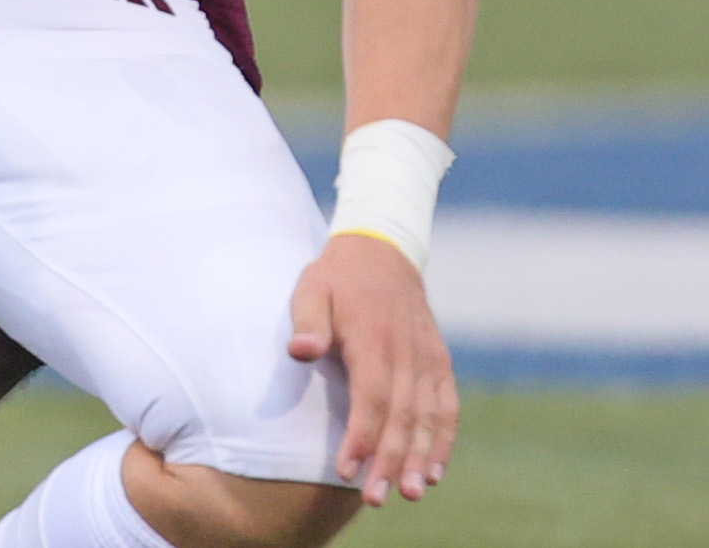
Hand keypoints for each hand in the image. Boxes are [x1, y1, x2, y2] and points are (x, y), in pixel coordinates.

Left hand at [290, 233, 456, 506]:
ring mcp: (426, 357)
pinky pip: (447, 405)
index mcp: (372, 336)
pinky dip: (443, 439)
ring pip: (427, 415)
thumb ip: (308, 321)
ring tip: (409, 492)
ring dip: (419, 457)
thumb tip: (300, 351)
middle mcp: (405, 351)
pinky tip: (433, 471)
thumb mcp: (312, 288)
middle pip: (401, 414)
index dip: (362, 435)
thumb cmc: (337, 277)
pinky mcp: (438, 361)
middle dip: (389, 459)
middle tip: (376, 498)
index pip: (372, 396)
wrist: (382, 249)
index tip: (348, 470)